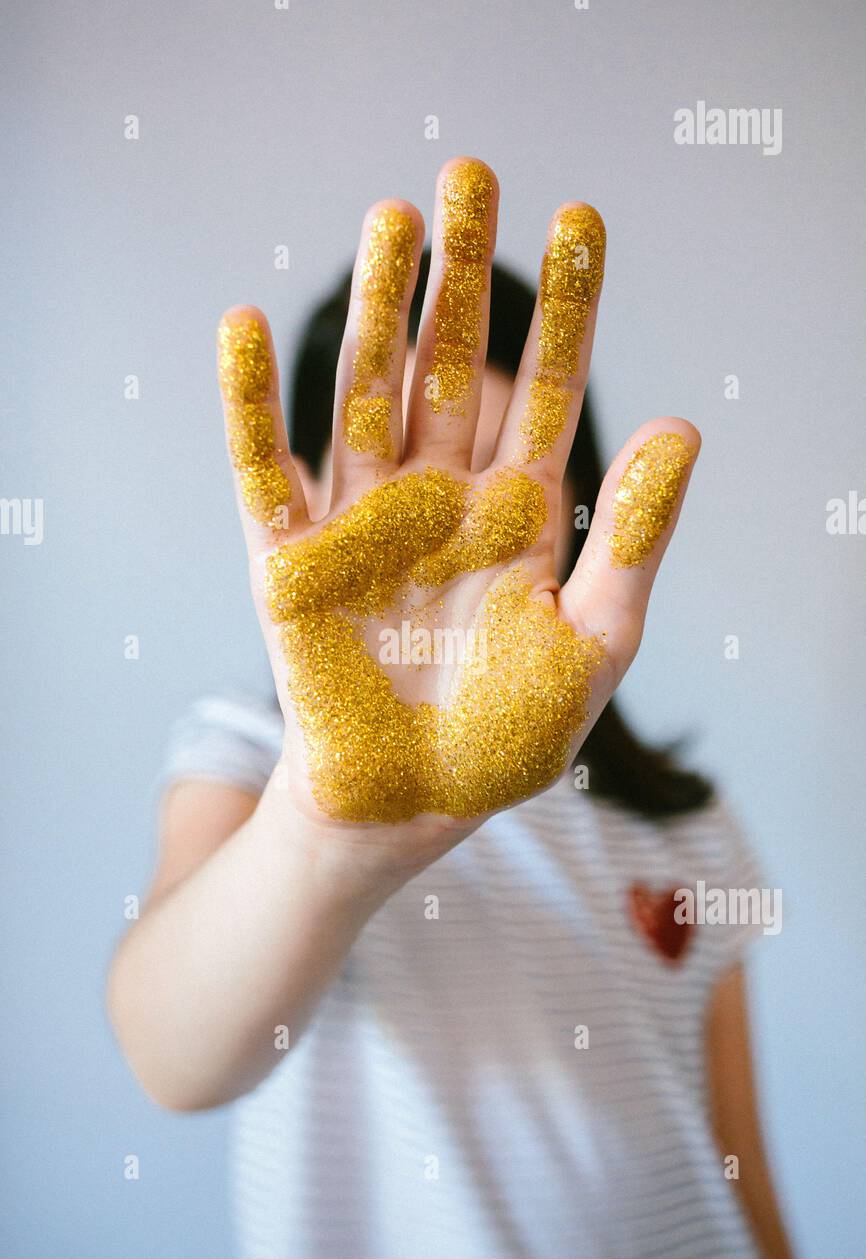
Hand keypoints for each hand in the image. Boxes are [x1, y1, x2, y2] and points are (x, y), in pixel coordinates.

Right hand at [216, 157, 699, 869]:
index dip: (565, 311)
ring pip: (367, 395)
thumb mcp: (593, 643)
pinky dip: (250, 404)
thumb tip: (686, 426)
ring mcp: (363, 525)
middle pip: (450, 368)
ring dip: (377, 311)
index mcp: (518, 517)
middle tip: (471, 175)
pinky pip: (264, 472)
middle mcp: (440, 501)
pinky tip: (247, 325)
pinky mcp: (290, 562)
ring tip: (393, 217)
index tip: (580, 221)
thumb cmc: (506, 741)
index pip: (548, 393)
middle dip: (462, 279)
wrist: (408, 810)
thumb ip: (634, 541)